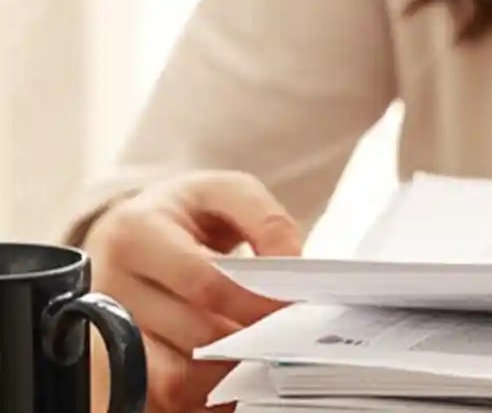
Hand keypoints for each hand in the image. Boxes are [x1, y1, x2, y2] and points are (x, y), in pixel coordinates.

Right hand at [83, 171, 301, 411]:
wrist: (137, 228)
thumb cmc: (187, 213)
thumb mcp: (228, 193)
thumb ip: (268, 223)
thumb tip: (291, 268)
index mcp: (136, 232)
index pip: (206, 282)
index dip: (257, 301)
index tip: (293, 308)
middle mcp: (109, 284)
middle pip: (195, 335)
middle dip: (249, 339)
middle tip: (284, 336)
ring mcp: (103, 331)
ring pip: (176, 378)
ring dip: (226, 372)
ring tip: (254, 352)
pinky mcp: (106, 367)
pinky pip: (159, 398)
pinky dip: (198, 394)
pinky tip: (223, 372)